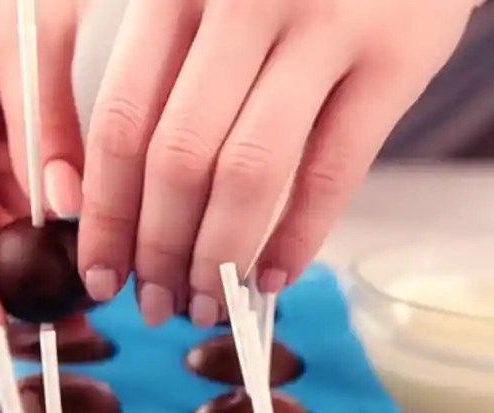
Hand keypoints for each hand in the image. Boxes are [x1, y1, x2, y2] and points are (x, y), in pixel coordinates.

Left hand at [77, 0, 479, 326]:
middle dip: (158, 251)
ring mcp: (323, 26)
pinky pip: (333, 172)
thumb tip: (131, 201)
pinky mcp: (394, 58)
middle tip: (154, 304)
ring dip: (219, 257)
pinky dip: (297, 239)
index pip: (121, 120)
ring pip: (247, 174)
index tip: (99, 271)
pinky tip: (274, 275)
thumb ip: (172, 66)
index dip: (106, 213)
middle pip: (176, 158)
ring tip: (208, 304)